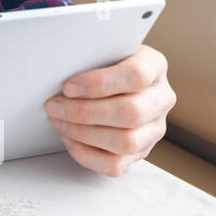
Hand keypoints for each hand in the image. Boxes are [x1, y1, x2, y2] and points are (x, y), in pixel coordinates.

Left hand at [44, 44, 175, 176]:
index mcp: (154, 66)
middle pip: (131, 113)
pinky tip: (69, 138)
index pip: (136, 75)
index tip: (67, 87)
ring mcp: (154, 128)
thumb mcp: (100, 51)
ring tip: (58, 120)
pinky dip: (86, 154)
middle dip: (84, 112)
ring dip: (83, 133)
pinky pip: (115, 165)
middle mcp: (161, 98)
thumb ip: (88, 57)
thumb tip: (57, 68)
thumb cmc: (101, 64)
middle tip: (54, 106)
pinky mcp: (141, 152)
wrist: (111, 81)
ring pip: (126, 142)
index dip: (99, 83)